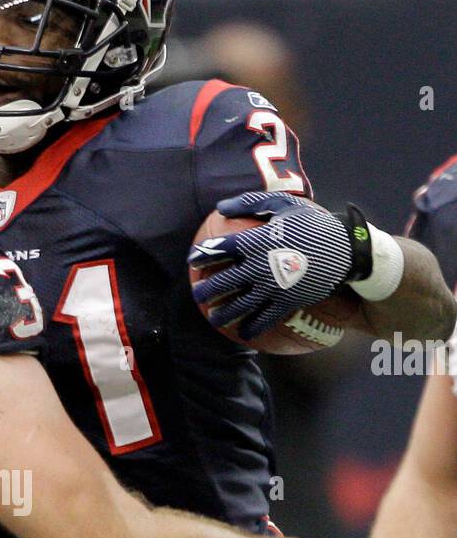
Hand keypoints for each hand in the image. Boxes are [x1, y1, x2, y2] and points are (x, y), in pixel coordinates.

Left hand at [188, 191, 370, 340]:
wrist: (344, 248)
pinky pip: (265, 318)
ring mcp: (274, 286)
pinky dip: (252, 328)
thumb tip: (221, 207)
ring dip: (223, 314)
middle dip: (206, 289)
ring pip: (241, 304)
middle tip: (196, 295)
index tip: (193, 261)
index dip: (204, 255)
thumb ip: (250, 203)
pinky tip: (243, 334)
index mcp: (258, 241)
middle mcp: (261, 266)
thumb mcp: (283, 204)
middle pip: (225, 281)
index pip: (221, 249)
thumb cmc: (311, 223)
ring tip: (212, 319)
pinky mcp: (287, 301)